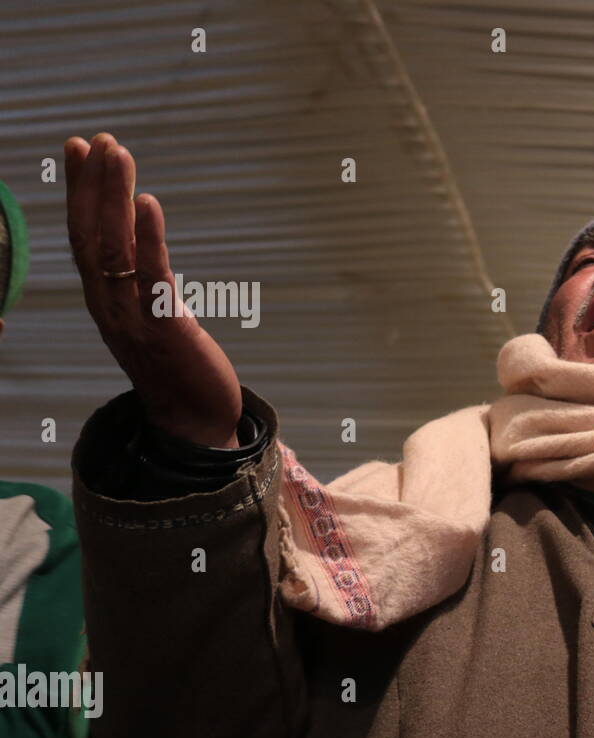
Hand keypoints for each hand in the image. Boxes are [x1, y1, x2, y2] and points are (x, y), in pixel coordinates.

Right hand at [65, 132, 242, 447]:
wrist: (194, 422)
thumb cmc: (175, 366)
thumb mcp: (150, 316)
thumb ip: (140, 282)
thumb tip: (140, 243)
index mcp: (104, 300)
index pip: (82, 236)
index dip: (78, 191)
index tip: (78, 147)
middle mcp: (109, 306)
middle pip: (91, 235)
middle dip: (92, 183)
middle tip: (97, 139)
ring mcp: (134, 318)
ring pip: (114, 249)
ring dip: (115, 198)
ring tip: (117, 155)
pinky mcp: (166, 330)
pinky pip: (152, 278)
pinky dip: (148, 238)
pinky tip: (148, 204)